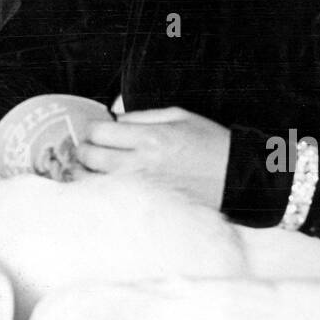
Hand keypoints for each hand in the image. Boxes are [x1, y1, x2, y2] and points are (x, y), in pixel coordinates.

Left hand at [75, 106, 230, 207]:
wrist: (236, 177)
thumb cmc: (210, 142)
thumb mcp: (179, 116)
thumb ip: (142, 117)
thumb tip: (114, 120)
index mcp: (151, 138)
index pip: (99, 132)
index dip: (91, 129)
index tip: (96, 130)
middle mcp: (143, 164)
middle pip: (90, 157)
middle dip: (82, 150)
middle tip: (86, 148)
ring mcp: (143, 187)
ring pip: (94, 182)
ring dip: (84, 173)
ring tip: (87, 167)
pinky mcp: (147, 204)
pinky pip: (111, 198)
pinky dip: (100, 190)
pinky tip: (101, 185)